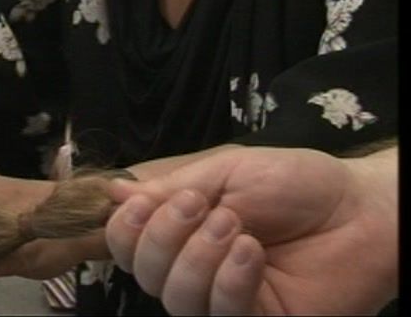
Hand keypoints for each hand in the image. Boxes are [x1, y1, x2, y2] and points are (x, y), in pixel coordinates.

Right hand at [104, 146, 397, 314]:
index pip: (128, 246)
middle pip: (145, 274)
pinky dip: (229, 280)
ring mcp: (223, 300)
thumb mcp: (228, 173)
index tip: (144, 203)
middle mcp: (194, 269)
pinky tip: (251, 251)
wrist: (361, 208)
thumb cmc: (296, 184)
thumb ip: (173, 187)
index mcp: (181, 232)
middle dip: (162, 237)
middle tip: (201, 207)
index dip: (125, 231)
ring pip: (175, 299)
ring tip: (234, 226)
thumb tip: (114, 191)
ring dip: (197, 257)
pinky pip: (221, 313)